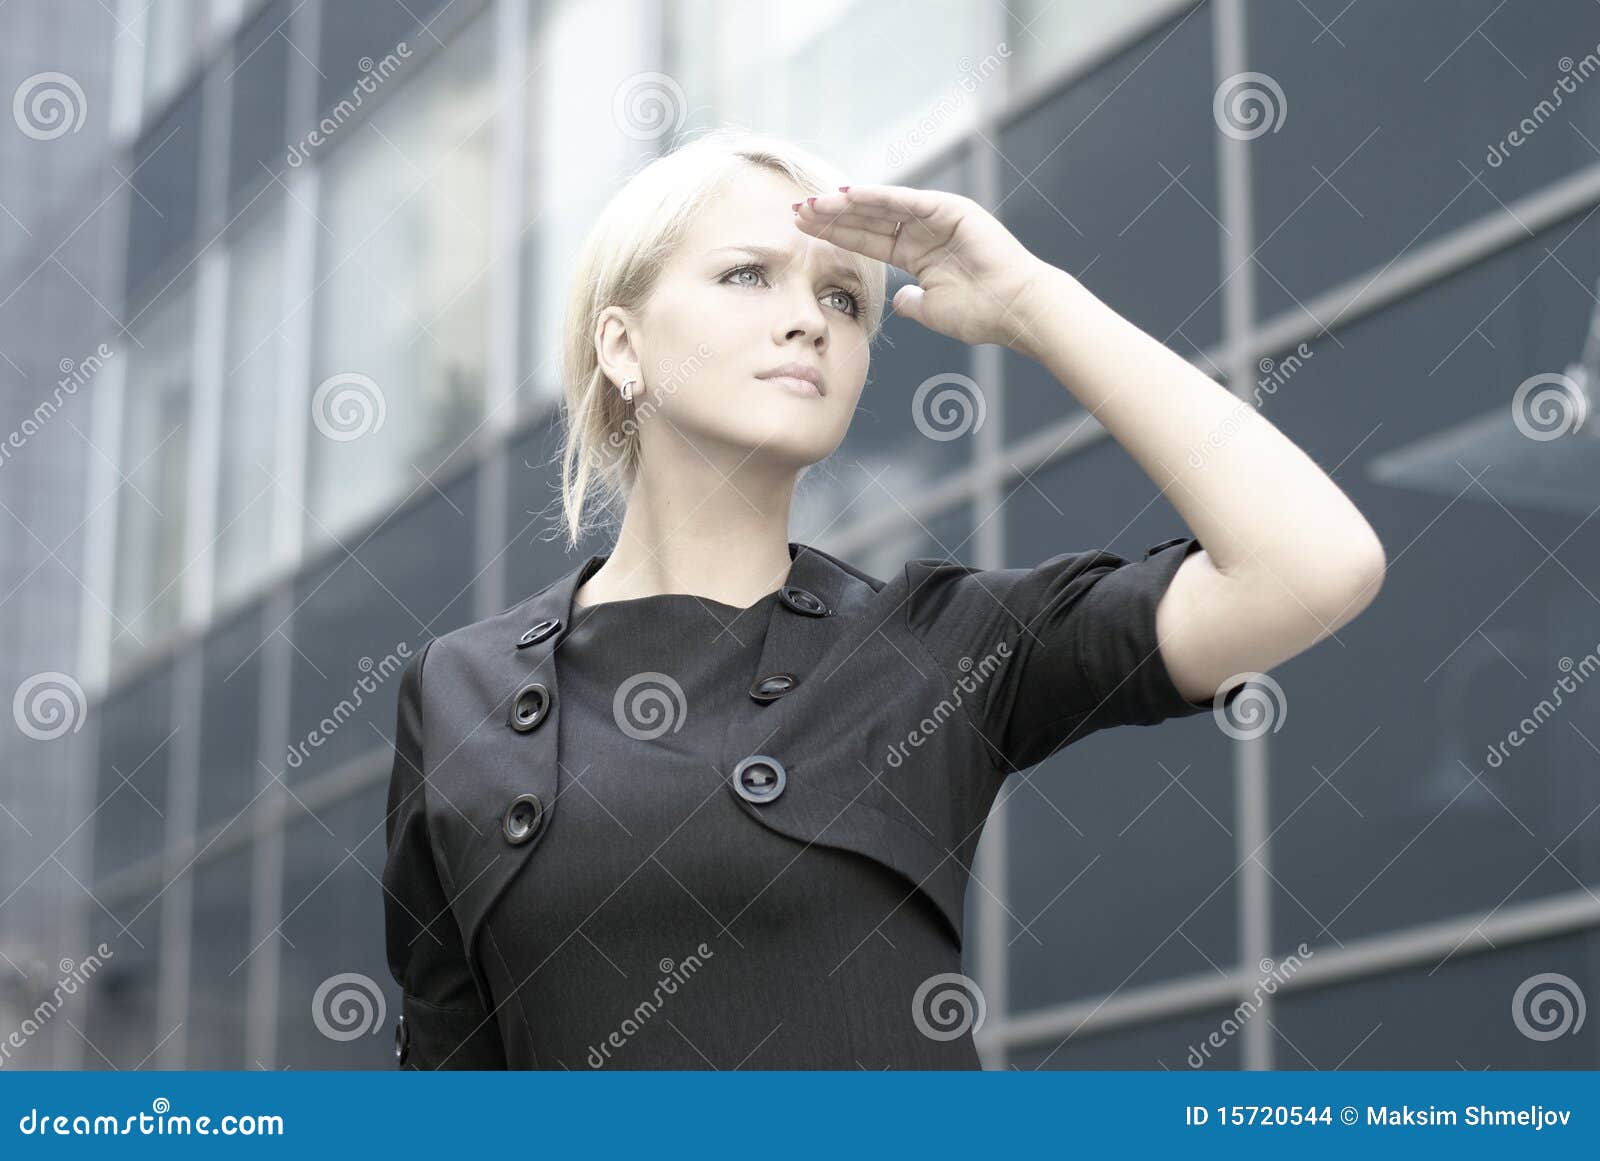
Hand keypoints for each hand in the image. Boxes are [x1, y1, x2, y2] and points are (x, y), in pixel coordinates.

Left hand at [793, 184, 1051, 352]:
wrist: (1015, 310)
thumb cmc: (980, 314)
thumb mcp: (932, 311)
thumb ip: (911, 303)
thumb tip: (897, 302)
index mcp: (917, 255)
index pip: (867, 241)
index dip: (835, 236)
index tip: (802, 232)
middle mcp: (924, 231)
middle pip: (867, 221)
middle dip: (831, 217)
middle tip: (795, 212)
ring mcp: (936, 217)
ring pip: (881, 208)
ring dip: (846, 205)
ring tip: (813, 205)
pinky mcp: (950, 209)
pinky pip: (906, 201)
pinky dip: (878, 197)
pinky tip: (847, 195)